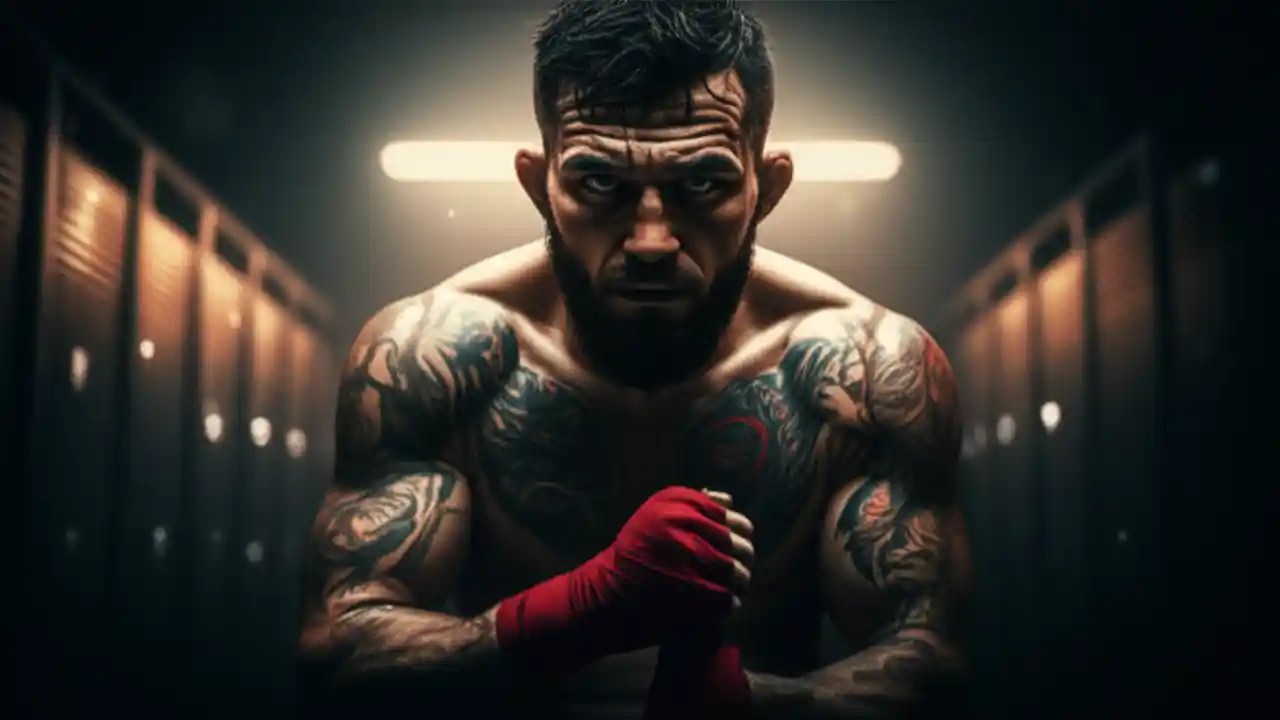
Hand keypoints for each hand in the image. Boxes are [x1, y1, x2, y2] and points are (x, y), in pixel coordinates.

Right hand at [494, 485, 751, 670]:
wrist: (601, 595)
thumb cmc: (632, 554)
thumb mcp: (654, 517)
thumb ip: (692, 506)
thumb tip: (728, 501)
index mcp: (675, 504)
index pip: (729, 518)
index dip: (737, 534)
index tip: (730, 546)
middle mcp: (681, 527)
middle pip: (737, 545)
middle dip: (742, 561)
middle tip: (735, 571)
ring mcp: (686, 561)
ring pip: (737, 574)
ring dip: (738, 584)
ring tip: (729, 589)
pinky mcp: (688, 596)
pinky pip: (727, 600)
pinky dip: (728, 605)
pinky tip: (720, 606)